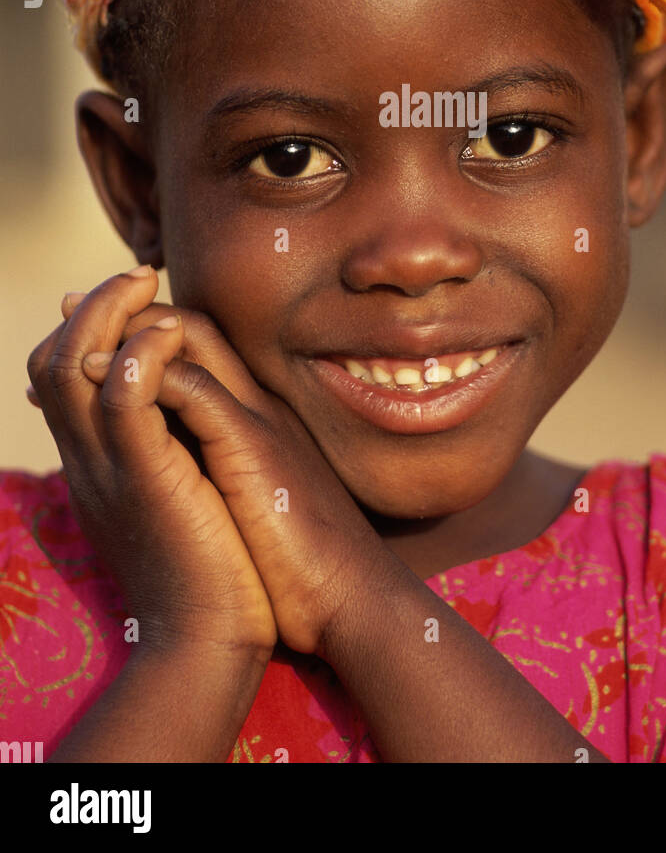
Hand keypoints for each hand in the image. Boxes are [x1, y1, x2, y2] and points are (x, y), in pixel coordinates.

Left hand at [44, 288, 393, 656]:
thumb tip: (174, 471)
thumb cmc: (301, 565)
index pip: (198, 345)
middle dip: (128, 314)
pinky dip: (146, 374)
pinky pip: (195, 389)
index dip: (144, 331)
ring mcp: (259, 417)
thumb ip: (221, 474)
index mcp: (259, 415)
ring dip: (129, 333)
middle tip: (70, 309)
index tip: (93, 333)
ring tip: (77, 340)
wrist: (351, 598)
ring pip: (190, 340)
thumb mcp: (252, 504)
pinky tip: (104, 376)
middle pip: (191, 328)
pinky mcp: (254, 446)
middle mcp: (259, 402)